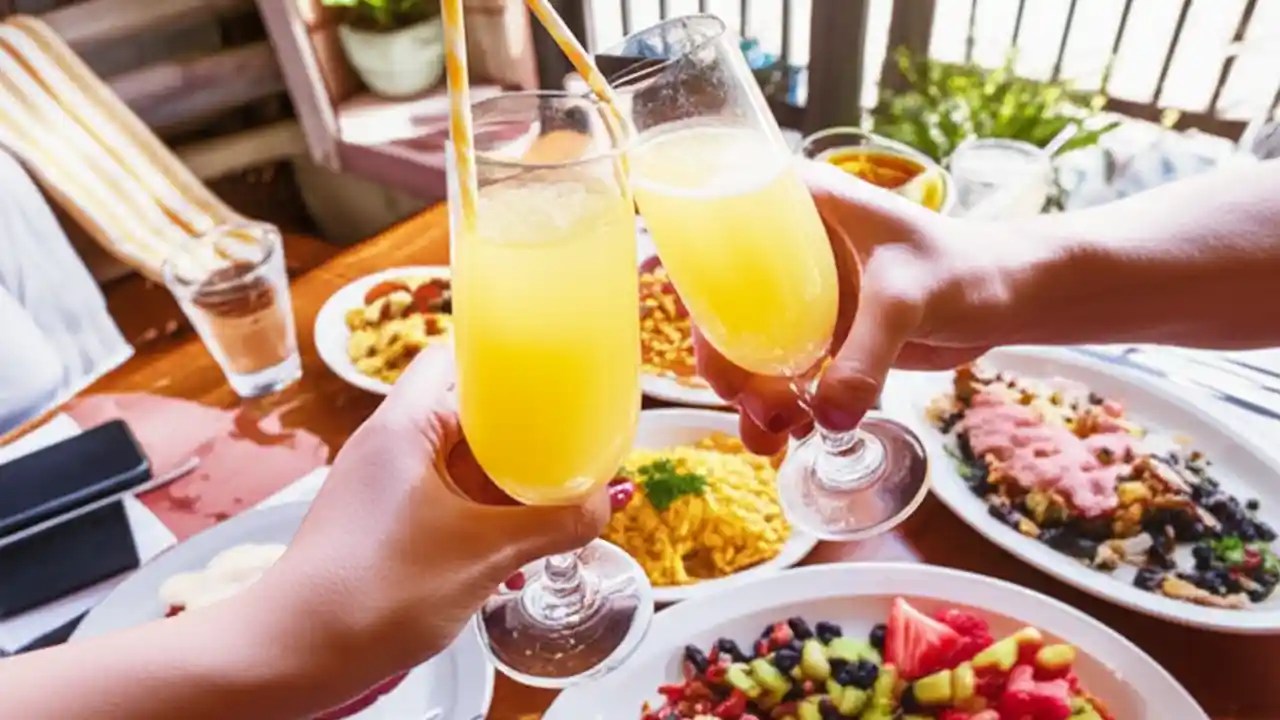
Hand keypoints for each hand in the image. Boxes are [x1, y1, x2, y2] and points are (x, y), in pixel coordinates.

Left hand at [258, 345, 609, 676]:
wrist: (294, 653)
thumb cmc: (372, 592)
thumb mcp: (484, 555)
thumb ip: (553, 524)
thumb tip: (603, 505)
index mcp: (406, 425)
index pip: (461, 359)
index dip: (511, 365)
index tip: (560, 379)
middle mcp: (389, 443)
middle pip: (468, 413)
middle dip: (522, 437)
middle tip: (570, 453)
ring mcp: (382, 483)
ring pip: (459, 462)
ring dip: (504, 485)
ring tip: (549, 512)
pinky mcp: (381, 521)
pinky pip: (444, 500)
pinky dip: (480, 517)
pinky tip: (509, 556)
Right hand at [697, 160, 1002, 453]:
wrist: (1011, 296)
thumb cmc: (964, 268)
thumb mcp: (907, 300)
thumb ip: (865, 358)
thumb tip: (825, 420)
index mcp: (795, 207)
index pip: (714, 240)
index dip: (696, 294)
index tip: (712, 348)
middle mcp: (788, 248)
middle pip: (723, 309)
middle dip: (728, 367)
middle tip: (750, 407)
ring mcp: (804, 294)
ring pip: (751, 348)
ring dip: (751, 396)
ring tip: (772, 437)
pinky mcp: (825, 333)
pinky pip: (785, 373)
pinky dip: (782, 406)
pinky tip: (792, 437)